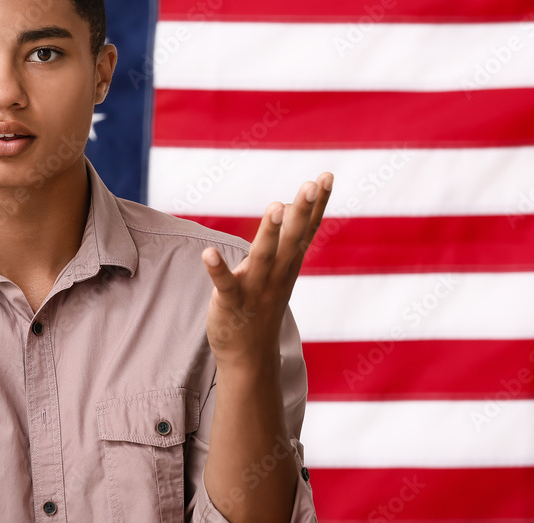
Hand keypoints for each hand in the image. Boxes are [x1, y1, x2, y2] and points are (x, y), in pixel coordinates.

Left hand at [203, 172, 332, 368]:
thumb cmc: (262, 304)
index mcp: (288, 265)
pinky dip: (217, 269)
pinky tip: (207, 253)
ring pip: (265, 258)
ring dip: (271, 233)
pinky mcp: (231, 303)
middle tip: (312, 183)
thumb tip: (291, 206)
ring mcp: (256, 289)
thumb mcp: (280, 271)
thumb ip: (286, 240)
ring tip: (275, 207)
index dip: (317, 204)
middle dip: (302, 211)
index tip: (326, 176)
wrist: (249, 357)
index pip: (306, 230)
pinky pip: (225, 284)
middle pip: (293, 239)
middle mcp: (277, 275)